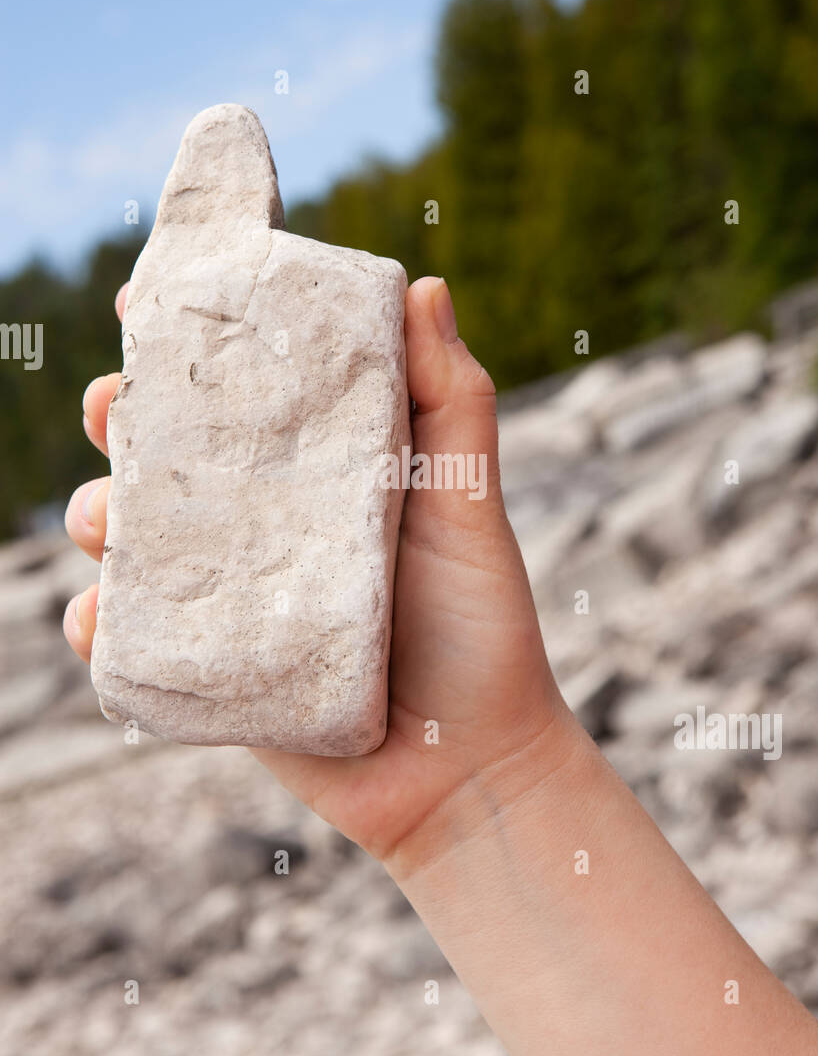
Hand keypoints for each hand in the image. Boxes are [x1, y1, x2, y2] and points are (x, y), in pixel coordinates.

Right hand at [65, 275, 576, 869]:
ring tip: (109, 516)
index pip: (246, 392)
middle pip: (171, 457)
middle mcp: (268, 527)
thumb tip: (424, 285)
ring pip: (136, 541)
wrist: (472, 770)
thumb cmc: (482, 628)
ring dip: (100, 514)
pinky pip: (131, 640)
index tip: (152, 295)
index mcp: (323, 472)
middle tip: (116, 406)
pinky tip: (100, 610)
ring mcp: (234, 598)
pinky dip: (98, 622)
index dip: (192, 343)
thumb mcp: (470, 504)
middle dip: (125, 420)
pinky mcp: (212, 669)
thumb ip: (454, 401)